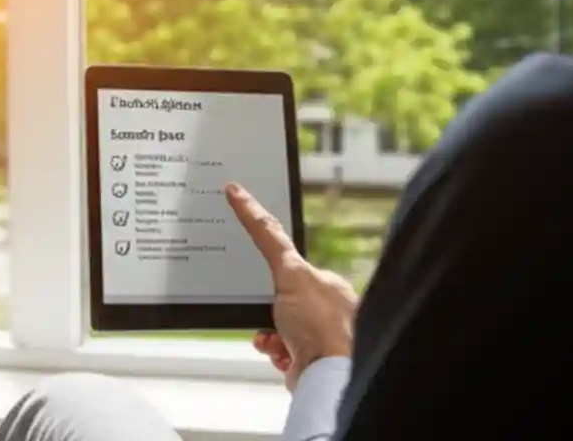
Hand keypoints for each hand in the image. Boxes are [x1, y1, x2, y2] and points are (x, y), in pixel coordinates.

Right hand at [226, 182, 357, 390]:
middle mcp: (328, 310)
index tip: (261, 267)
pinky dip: (274, 351)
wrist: (327, 375)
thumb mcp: (290, 270)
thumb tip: (243, 196)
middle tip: (266, 312)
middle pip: (283, 300)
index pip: (295, 264)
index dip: (274, 262)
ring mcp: (319, 337)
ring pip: (279, 328)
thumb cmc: (320, 324)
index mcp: (329, 285)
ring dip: (269, 333)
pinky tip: (280, 353)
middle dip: (268, 307)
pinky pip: (281, 350)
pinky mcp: (309, 360)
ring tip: (273, 338)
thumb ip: (268, 236)